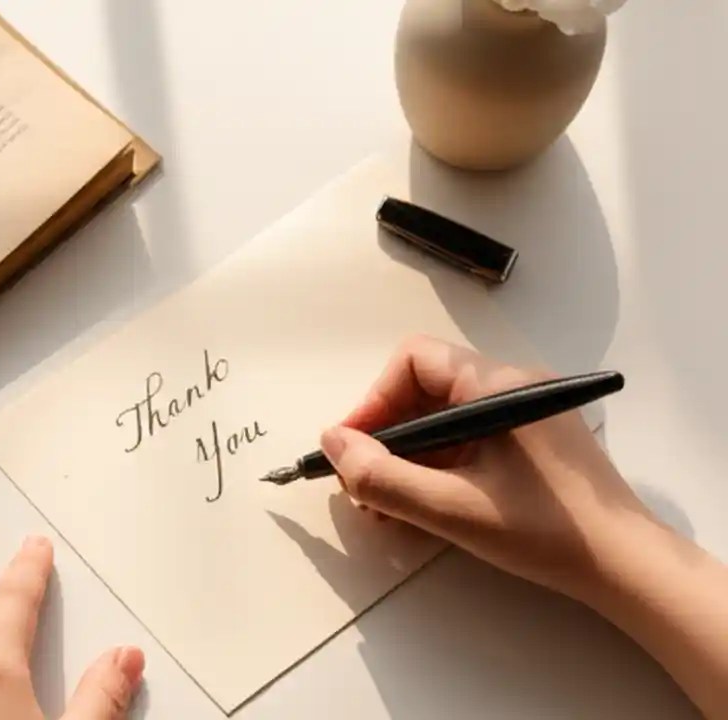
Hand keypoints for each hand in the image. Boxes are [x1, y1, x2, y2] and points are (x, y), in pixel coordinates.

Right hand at [323, 335, 660, 601]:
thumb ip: (381, 476)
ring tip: (384, 506)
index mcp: (497, 385)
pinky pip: (467, 438)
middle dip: (384, 435)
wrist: (627, 568)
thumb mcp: (451, 508)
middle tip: (362, 484)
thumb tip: (331, 443)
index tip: (352, 450)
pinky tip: (419, 506)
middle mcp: (512, 386)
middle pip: (424, 388)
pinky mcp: (531, 442)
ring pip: (442, 417)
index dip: (373, 401)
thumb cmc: (545, 531)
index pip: (414, 360)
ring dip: (406, 456)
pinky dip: (436, 466)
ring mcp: (524, 414)